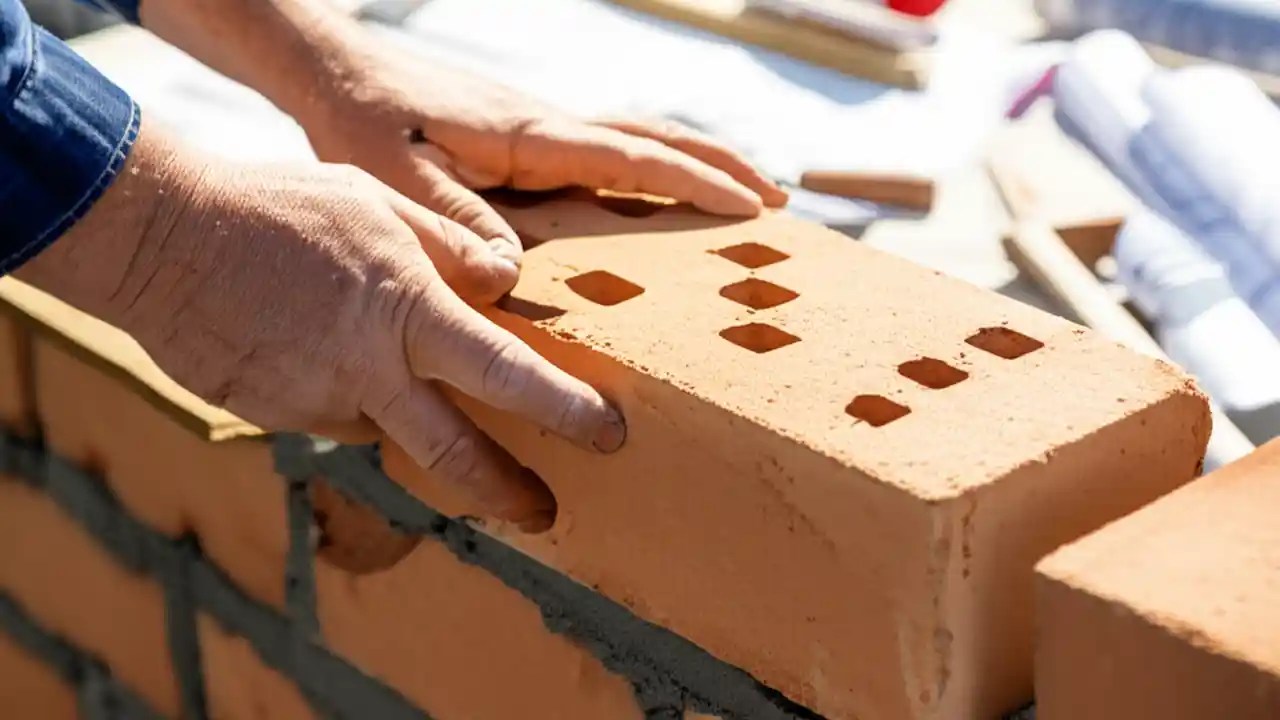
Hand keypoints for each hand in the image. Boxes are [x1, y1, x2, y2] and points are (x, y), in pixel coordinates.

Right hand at [18, 121, 624, 530]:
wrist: (158, 241)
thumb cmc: (274, 207)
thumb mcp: (376, 204)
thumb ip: (448, 248)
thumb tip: (504, 279)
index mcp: (409, 315)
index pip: (509, 375)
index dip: (566, 411)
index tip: (609, 434)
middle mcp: (372, 374)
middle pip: (457, 456)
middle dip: (507, 492)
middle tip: (541, 511)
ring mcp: (320, 404)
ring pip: (386, 427)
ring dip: (398, 407)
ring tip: (353, 343)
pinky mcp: (278, 418)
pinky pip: (332, 415)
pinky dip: (341, 392)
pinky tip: (308, 343)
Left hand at [293, 39, 788, 234]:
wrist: (337, 74)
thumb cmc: (362, 124)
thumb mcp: (395, 182)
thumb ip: (450, 224)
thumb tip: (512, 277)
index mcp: (530, 135)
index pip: (631, 157)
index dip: (693, 183)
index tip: (750, 206)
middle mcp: (548, 127)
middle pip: (655, 138)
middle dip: (721, 167)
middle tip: (778, 201)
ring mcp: (541, 131)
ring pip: (637, 140)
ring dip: (695, 163)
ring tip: (743, 194)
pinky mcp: (526, 141)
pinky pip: (606, 155)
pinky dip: (651, 170)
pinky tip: (654, 197)